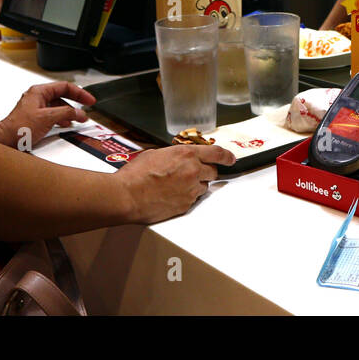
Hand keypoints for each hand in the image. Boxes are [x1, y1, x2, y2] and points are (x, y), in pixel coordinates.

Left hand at [0, 81, 96, 148]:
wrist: (5, 140)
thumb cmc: (19, 128)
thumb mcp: (48, 118)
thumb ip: (66, 113)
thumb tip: (79, 112)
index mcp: (39, 91)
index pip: (65, 86)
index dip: (80, 93)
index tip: (89, 100)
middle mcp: (37, 97)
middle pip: (62, 95)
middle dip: (75, 103)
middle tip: (86, 107)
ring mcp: (35, 107)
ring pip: (58, 105)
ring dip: (69, 112)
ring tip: (78, 118)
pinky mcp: (35, 117)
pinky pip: (52, 114)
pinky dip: (61, 118)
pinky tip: (65, 124)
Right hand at [114, 144, 234, 223]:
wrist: (127, 196)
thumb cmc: (136, 175)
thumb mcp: (156, 154)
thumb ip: (173, 155)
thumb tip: (177, 159)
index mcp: (186, 154)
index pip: (217, 153)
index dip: (227, 156)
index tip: (231, 159)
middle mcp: (193, 171)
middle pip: (212, 172)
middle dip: (206, 172)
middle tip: (193, 173)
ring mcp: (191, 190)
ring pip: (203, 187)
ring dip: (195, 185)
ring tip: (176, 185)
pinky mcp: (186, 205)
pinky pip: (193, 200)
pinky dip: (186, 197)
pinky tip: (171, 195)